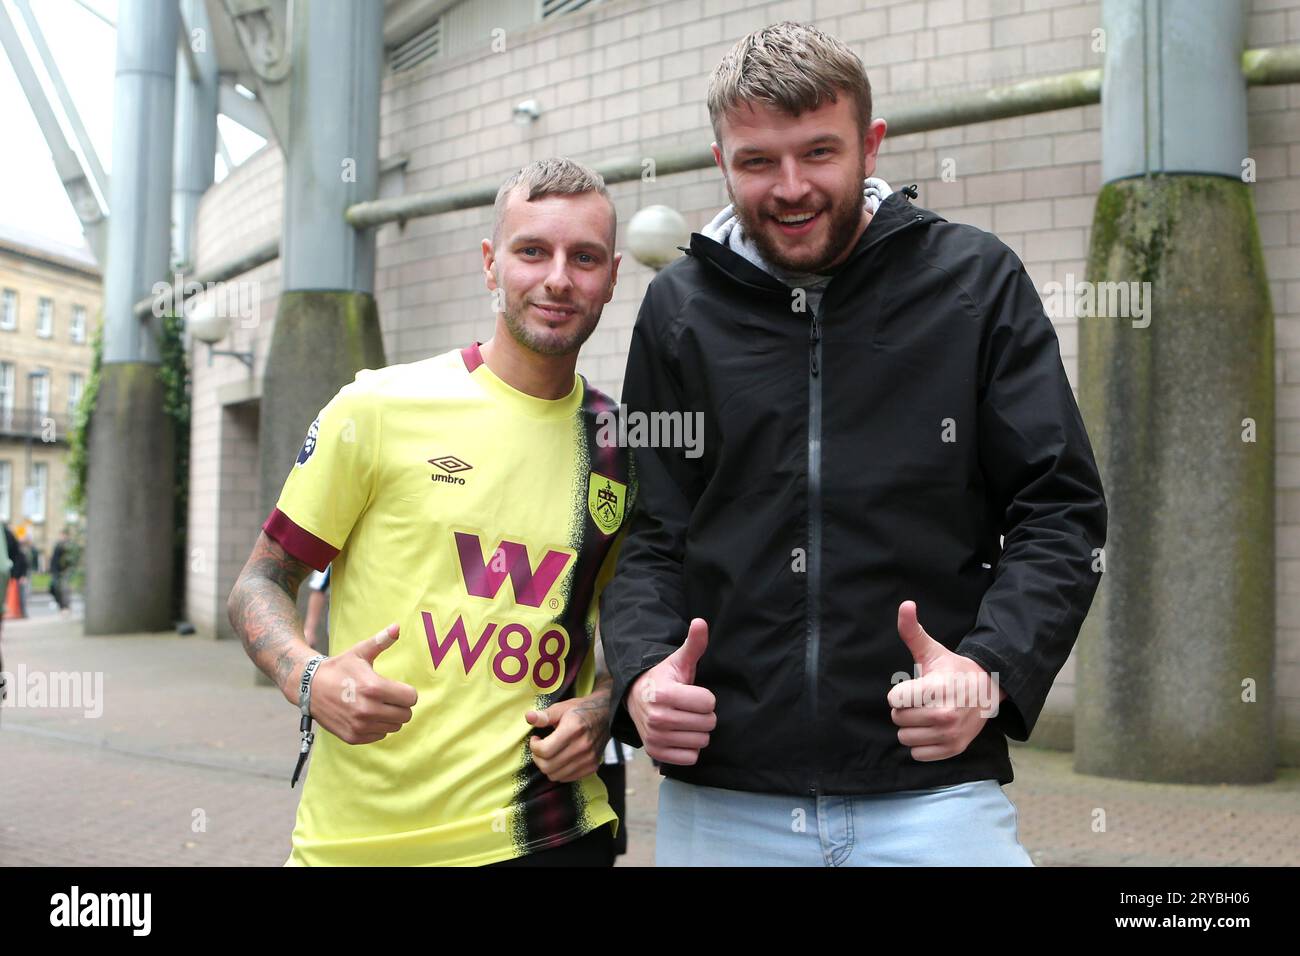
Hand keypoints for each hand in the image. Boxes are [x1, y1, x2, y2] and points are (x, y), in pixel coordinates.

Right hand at [308, 623, 418, 744]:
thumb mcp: (359, 652)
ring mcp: (360, 725)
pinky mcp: (353, 737)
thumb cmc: (339, 668)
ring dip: (390, 717)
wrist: (309, 687)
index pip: (411, 698)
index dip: (407, 692)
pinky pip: (380, 735)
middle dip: (400, 705)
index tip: (397, 688)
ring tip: (376, 705)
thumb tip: (397, 627)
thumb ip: (381, 641)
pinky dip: (377, 727)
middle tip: (387, 697)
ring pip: (395, 726)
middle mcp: (368, 709)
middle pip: (406, 715)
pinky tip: (366, 715)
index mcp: (373, 687)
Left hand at [525, 685, 611, 782]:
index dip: (534, 747)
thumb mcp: (562, 708)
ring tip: (549, 753)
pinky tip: (560, 759)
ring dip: (547, 766)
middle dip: (537, 758)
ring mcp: (589, 759)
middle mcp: (582, 746)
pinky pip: (567, 778)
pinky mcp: (592, 766)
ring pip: (555, 775)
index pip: (545, 750)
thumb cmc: (580, 710)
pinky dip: (559, 771)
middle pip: (548, 766)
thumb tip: (529, 717)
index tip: (535, 739)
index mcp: (573, 729)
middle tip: (540, 748)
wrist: (607, 715)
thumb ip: (545, 715)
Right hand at [627, 618, 715, 765]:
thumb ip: (694, 644)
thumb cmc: (664, 678)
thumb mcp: (679, 661)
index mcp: (663, 693)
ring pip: (701, 741)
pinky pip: (690, 758)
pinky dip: (690, 748)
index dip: (705, 697)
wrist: (635, 697)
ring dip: (698, 731)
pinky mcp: (655, 753)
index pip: (708, 703)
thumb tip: (701, 622)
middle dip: (704, 715)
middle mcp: (657, 717)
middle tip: (690, 707)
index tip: (692, 692)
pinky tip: (680, 735)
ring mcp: (655, 737)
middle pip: (707, 723)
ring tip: (685, 719)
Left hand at [887, 601, 1005, 760]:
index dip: (899, 692)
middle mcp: (945, 714)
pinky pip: (918, 754)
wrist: (986, 691)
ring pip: (905, 738)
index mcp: (937, 689)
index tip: (913, 686)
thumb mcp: (932, 650)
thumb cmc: (952, 670)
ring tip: (927, 713)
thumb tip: (905, 604)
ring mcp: (950, 734)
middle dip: (905, 708)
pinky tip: (932, 728)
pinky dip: (921, 743)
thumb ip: (912, 631)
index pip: (895, 700)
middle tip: (922, 700)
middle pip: (898, 718)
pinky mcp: (953, 749)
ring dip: (911, 727)